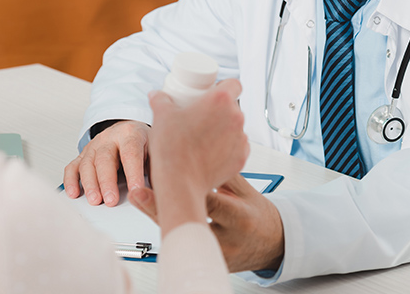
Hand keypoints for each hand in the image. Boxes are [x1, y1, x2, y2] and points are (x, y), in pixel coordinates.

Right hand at [62, 119, 149, 205]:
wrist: (130, 130)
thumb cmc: (144, 144)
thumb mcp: (156, 151)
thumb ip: (156, 168)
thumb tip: (160, 191)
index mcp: (131, 134)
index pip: (131, 153)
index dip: (133, 172)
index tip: (136, 190)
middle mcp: (110, 137)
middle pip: (105, 158)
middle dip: (107, 181)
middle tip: (111, 201)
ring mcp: (94, 146)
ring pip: (88, 163)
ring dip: (90, 184)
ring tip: (96, 201)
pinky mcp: (83, 155)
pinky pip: (73, 167)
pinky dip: (71, 181)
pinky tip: (74, 193)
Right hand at [130, 79, 249, 235]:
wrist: (180, 183)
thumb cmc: (172, 149)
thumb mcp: (161, 116)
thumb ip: (160, 100)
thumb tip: (157, 95)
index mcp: (220, 100)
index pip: (234, 84)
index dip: (225, 86)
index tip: (214, 92)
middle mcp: (236, 117)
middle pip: (234, 107)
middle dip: (221, 110)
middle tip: (203, 116)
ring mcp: (241, 139)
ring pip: (236, 127)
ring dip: (225, 129)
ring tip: (205, 136)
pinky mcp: (241, 158)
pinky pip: (238, 147)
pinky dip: (228, 148)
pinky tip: (212, 151)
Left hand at [130, 172, 284, 272]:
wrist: (271, 245)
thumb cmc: (258, 215)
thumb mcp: (247, 191)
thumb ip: (224, 174)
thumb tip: (202, 150)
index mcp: (241, 217)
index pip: (213, 204)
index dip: (191, 190)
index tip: (170, 175)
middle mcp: (227, 239)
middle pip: (189, 223)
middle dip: (161, 208)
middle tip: (138, 192)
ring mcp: (214, 254)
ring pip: (181, 236)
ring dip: (158, 216)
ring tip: (139, 198)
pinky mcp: (205, 260)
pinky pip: (182, 243)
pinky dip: (169, 226)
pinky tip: (153, 211)